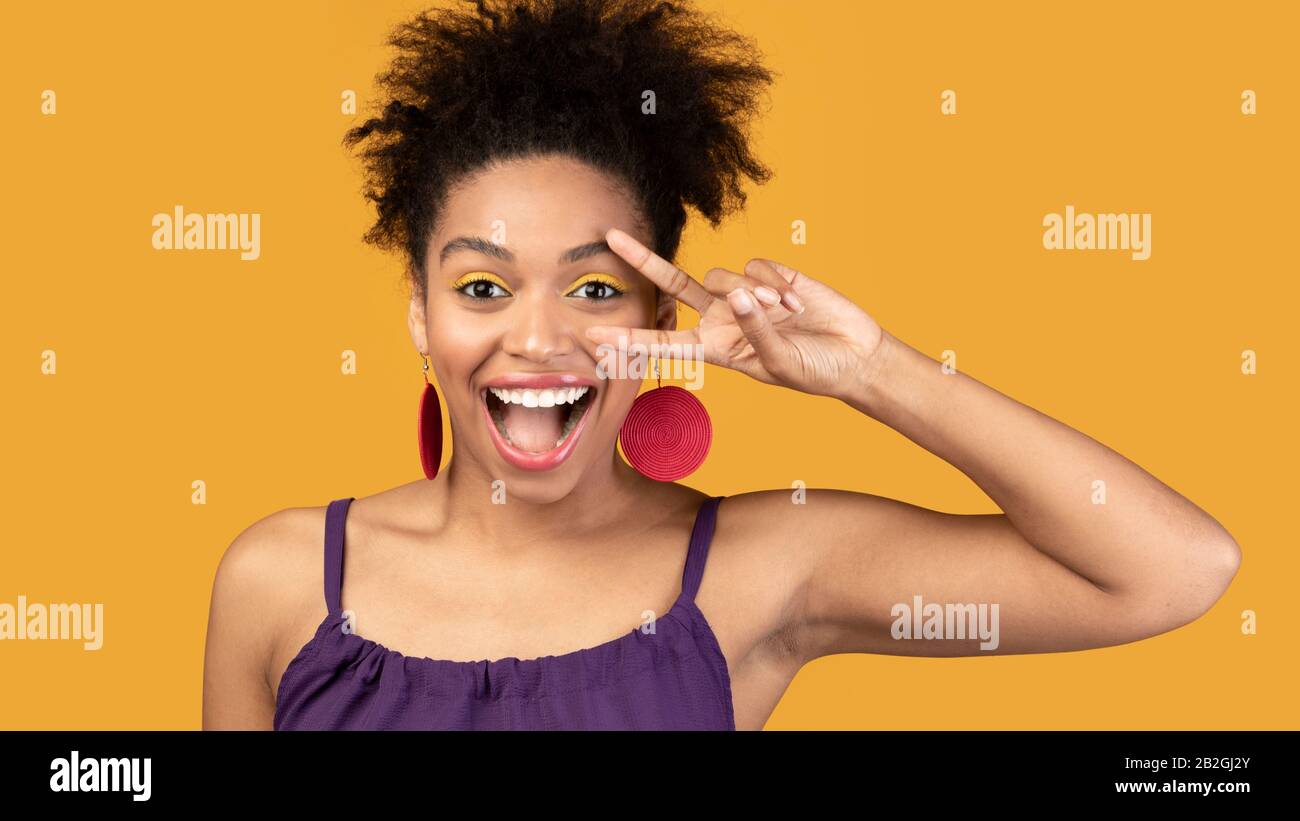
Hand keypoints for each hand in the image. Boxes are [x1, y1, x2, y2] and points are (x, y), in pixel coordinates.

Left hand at [585, 228, 886, 400]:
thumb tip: (740, 294)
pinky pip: (756, 266)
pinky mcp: (770, 274)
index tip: (594, 339)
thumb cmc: (813, 371)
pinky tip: (796, 302)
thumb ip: (757, 331)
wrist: (854, 356)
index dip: (629, 341)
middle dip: (643, 261)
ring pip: (723, 274)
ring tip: (784, 313)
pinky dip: (773, 283)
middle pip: (673, 284)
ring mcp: (744, 294)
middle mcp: (721, 317)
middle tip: (610, 237)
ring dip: (749, 292)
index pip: (663, 343)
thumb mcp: (780, 364)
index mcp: (715, 349)